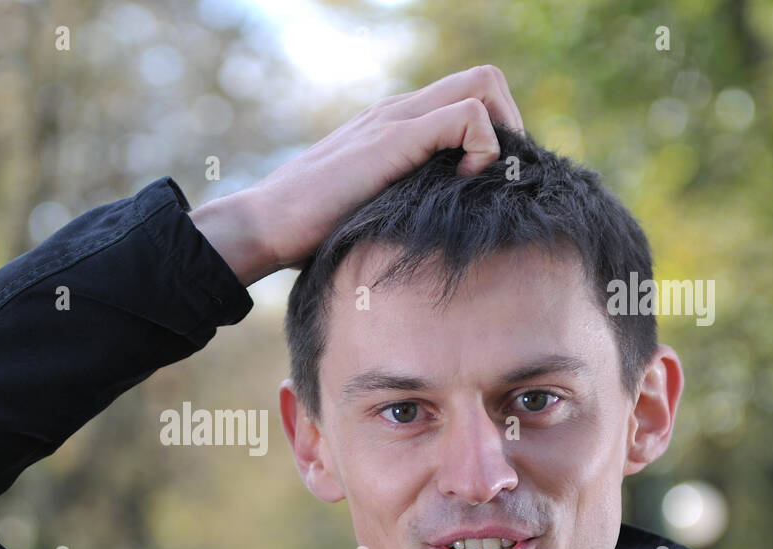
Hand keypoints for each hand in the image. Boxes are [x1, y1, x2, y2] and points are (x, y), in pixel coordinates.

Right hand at [191, 65, 523, 285]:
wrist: (262, 227)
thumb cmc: (305, 234)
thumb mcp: (367, 214)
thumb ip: (396, 207)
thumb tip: (425, 244)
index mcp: (394, 125)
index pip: (467, 99)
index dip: (493, 134)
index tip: (487, 184)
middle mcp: (399, 111)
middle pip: (484, 81)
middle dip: (509, 126)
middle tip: (496, 180)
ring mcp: (395, 119)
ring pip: (482, 86)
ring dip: (501, 132)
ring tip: (481, 182)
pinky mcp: (392, 138)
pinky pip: (467, 117)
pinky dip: (483, 148)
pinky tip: (463, 188)